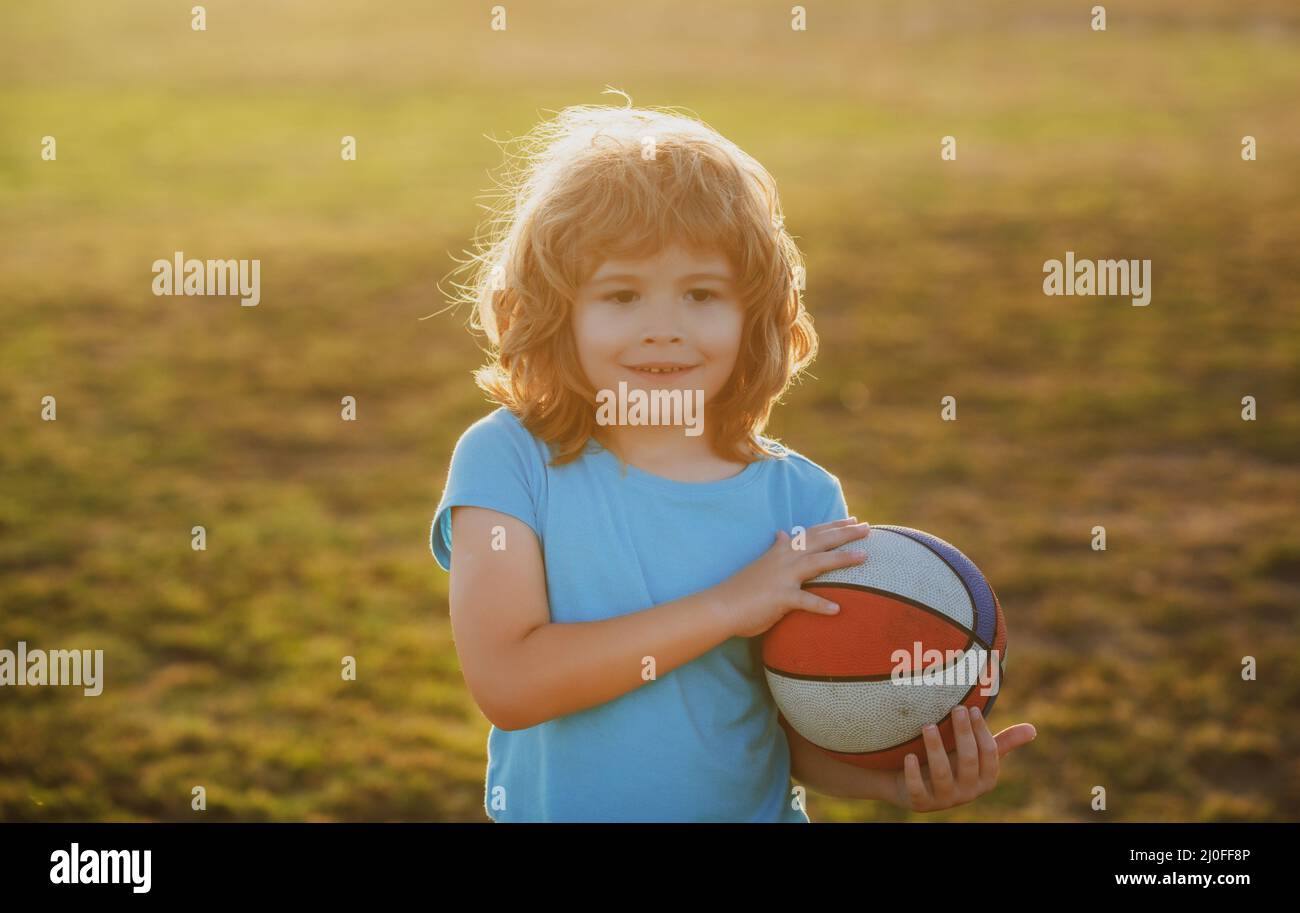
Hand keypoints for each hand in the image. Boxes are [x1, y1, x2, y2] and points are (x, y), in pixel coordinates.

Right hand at [711, 516, 871, 637]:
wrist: (722, 605)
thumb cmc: (743, 588)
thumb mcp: (762, 563)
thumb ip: (776, 549)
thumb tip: (783, 533)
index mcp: (782, 551)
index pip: (812, 533)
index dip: (834, 525)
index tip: (853, 519)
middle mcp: (785, 559)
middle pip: (820, 542)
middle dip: (845, 533)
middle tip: (868, 528)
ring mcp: (783, 578)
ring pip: (818, 563)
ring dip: (842, 559)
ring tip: (865, 556)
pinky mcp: (780, 598)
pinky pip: (805, 601)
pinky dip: (821, 605)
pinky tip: (837, 610)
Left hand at [879, 706, 1036, 811]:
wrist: (911, 784)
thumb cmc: (949, 763)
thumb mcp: (974, 753)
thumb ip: (1000, 743)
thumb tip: (1033, 729)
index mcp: (985, 779)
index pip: (988, 753)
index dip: (981, 731)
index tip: (971, 708)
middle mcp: (968, 792)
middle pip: (968, 760)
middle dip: (963, 734)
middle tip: (956, 709)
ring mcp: (944, 799)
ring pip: (942, 773)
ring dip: (936, 748)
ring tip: (928, 726)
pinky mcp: (921, 803)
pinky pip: (918, 790)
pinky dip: (913, 773)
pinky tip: (908, 756)